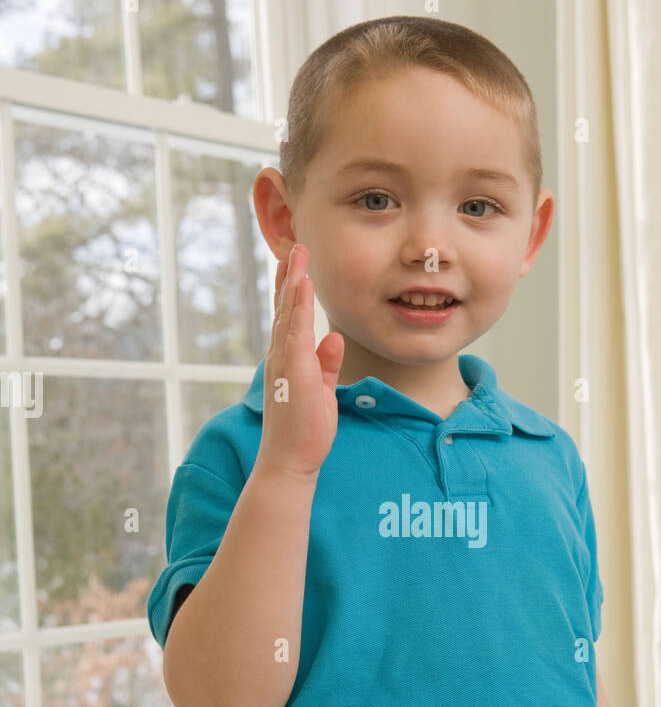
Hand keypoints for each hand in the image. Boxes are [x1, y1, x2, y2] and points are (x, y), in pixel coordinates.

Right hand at [256, 243, 343, 478]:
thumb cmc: (305, 431)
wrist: (291, 461)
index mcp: (289, 361)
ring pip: (287, 312)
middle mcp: (281, 356)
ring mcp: (284, 362)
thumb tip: (333, 338)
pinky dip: (298, 306)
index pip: (289, 318)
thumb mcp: (323, 392)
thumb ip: (326, 364)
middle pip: (284, 308)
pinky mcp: (292, 370)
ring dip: (293, 280)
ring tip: (298, 252)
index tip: (297, 264)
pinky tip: (302, 284)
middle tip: (295, 245)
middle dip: (289, 275)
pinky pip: (295, 330)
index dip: (293, 290)